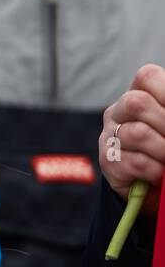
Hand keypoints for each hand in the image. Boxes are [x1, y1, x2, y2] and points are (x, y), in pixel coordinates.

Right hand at [100, 64, 164, 200]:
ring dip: (163, 150)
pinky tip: (159, 174)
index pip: (147, 76)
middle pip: (136, 102)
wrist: (151, 190)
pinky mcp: (108, 161)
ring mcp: (110, 136)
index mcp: (139, 96)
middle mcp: (120, 112)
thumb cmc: (164, 152)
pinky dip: (154, 170)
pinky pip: (133, 162)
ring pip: (137, 134)